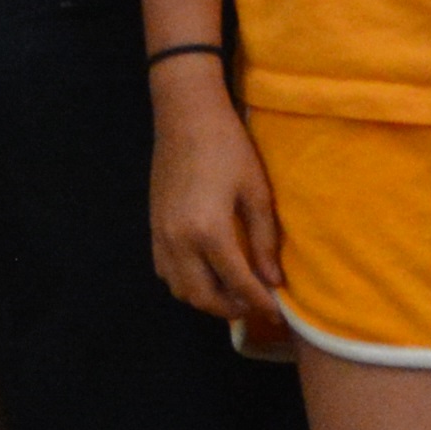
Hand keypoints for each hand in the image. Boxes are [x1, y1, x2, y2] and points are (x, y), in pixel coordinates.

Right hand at [147, 60, 286, 322]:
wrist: (186, 116)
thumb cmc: (228, 147)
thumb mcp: (256, 192)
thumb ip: (264, 241)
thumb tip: (273, 280)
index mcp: (209, 231)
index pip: (238, 282)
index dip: (259, 302)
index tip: (277, 313)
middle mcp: (179, 241)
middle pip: (203, 296)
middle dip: (231, 309)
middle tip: (255, 304)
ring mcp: (161, 236)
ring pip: (180, 289)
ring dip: (207, 299)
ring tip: (233, 291)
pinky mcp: (153, 228)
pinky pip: (166, 272)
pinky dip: (187, 283)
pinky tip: (207, 273)